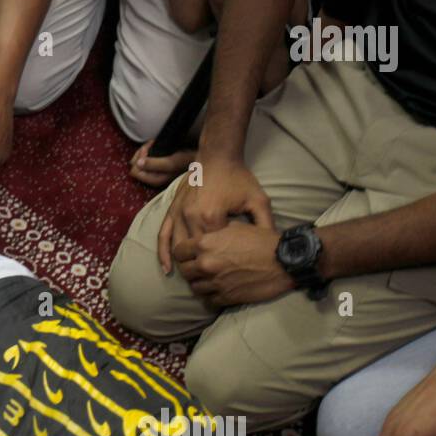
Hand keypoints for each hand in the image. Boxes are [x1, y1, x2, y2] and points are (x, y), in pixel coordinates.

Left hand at [130, 140, 196, 188]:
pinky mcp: (156, 164)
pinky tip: (155, 144)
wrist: (197, 158)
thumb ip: (154, 164)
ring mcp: (153, 170)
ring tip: (154, 144)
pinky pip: (144, 156)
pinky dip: (148, 149)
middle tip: (151, 145)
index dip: (140, 158)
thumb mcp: (171, 162)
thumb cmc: (186, 161)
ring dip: (145, 149)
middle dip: (141, 153)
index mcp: (153, 179)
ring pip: (138, 159)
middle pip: (134, 164)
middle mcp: (151, 177)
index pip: (134, 171)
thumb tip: (137, 164)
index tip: (149, 150)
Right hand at [158, 157, 273, 274]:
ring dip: (184, 264)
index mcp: (212, 217)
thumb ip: (265, 224)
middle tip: (213, 280)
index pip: (214, 250)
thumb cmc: (239, 177)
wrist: (217, 156)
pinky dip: (163, 253)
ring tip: (194, 277)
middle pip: (194, 252)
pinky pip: (162, 235)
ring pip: (177, 247)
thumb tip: (273, 247)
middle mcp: (190, 217)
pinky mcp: (172, 210)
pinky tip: (167, 268)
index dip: (223, 262)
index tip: (233, 271)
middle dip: (202, 267)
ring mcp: (178, 214)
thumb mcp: (258, 200)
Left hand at [173, 220, 294, 305]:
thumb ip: (215, 233)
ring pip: (194, 287)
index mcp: (205, 244)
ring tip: (208, 280)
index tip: (190, 254)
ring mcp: (215, 282)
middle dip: (190, 269)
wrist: (283, 261)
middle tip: (199, 268)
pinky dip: (211, 296)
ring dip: (199, 284)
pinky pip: (208, 300)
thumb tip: (206, 236)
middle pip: (184, 271)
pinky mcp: (226, 297)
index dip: (183, 253)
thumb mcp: (235, 227)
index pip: (178, 251)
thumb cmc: (262, 240)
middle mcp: (206, 263)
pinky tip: (218, 291)